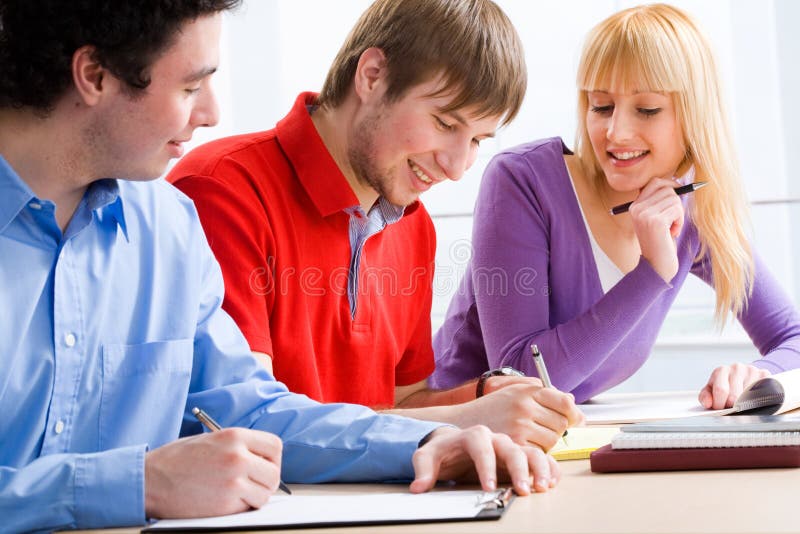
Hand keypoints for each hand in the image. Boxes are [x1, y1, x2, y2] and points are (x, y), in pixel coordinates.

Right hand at [145, 428, 282, 518]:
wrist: (149, 480)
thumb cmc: (176, 460)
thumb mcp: (211, 439)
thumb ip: (239, 446)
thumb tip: (262, 458)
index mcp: (234, 436)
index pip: (274, 446)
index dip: (272, 458)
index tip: (265, 465)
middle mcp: (237, 457)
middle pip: (274, 472)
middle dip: (267, 481)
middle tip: (254, 484)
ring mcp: (232, 482)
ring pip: (265, 494)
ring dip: (256, 496)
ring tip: (238, 493)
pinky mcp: (225, 505)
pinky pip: (248, 508)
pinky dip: (241, 508)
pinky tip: (225, 500)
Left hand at [409, 426, 558, 495]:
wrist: (454, 447)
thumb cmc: (443, 452)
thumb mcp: (427, 456)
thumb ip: (423, 469)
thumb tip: (419, 487)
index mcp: (473, 435)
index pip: (482, 446)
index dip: (486, 466)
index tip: (488, 487)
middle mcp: (495, 438)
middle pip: (512, 448)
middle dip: (518, 470)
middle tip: (522, 491)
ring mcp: (509, 447)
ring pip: (530, 452)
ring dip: (539, 468)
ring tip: (542, 488)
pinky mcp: (519, 458)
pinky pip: (539, 458)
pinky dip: (548, 468)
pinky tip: (551, 482)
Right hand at [467, 381, 583, 449]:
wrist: (461, 422)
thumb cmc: (491, 408)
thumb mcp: (513, 391)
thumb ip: (542, 392)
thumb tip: (572, 402)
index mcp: (526, 391)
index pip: (564, 402)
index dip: (574, 412)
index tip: (576, 419)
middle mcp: (524, 406)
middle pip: (562, 422)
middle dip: (559, 427)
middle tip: (546, 428)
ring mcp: (520, 425)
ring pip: (553, 439)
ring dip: (548, 441)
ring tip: (531, 435)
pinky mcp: (515, 443)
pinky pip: (541, 451)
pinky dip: (537, 451)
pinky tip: (524, 445)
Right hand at [628, 177, 684, 281]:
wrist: (656, 266)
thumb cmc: (660, 242)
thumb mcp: (655, 219)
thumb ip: (659, 202)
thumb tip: (676, 183)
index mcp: (634, 206)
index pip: (654, 182)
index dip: (670, 183)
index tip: (679, 190)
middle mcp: (637, 208)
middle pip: (666, 188)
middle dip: (676, 202)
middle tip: (673, 219)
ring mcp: (645, 214)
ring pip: (674, 198)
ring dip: (679, 213)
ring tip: (672, 228)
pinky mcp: (656, 221)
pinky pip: (677, 209)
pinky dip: (680, 221)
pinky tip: (673, 232)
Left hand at [698, 363, 770, 409]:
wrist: (743, 376)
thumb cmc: (726, 385)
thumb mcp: (712, 389)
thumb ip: (705, 397)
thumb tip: (708, 403)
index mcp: (721, 371)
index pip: (721, 390)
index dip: (720, 404)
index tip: (720, 409)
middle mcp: (737, 368)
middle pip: (735, 396)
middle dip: (732, 407)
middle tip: (732, 408)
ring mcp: (752, 370)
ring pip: (750, 396)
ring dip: (746, 405)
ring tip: (742, 402)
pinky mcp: (765, 375)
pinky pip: (763, 393)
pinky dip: (758, 400)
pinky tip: (753, 399)